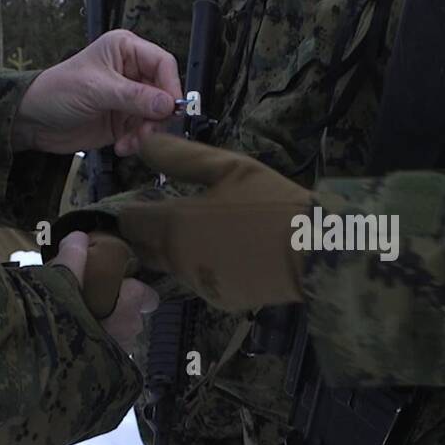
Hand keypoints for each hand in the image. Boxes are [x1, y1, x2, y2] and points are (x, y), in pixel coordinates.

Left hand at [14, 30, 182, 155]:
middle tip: (147, 132)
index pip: (163, 63)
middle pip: (164, 93)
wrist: (32, 120)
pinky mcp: (125, 120)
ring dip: (147, 133)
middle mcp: (132, 71)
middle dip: (158, 116)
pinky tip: (122, 147)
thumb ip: (134, 97)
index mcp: (126, 50)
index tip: (170, 109)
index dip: (171, 86)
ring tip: (131, 143)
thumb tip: (168, 105)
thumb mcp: (96, 90)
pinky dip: (138, 142)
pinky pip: (144, 132)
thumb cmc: (56, 91)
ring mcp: (130, 97)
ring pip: (157, 116)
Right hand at [48, 231, 158, 352]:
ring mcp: (119, 353)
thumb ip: (73, 257)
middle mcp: (131, 329)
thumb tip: (78, 237)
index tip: (119, 285)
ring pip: (120, 338)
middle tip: (93, 303)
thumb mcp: (59, 277)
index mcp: (128, 303)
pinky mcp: (105, 373)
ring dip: (107, 332)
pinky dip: (96, 351)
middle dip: (119, 311)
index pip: (146, 295)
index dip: (134, 290)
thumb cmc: (56, 313)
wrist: (42, 359)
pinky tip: (76, 347)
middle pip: (133, 317)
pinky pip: (106, 357)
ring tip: (81, 325)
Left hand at [114, 134, 310, 311]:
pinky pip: (198, 281)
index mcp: (174, 224)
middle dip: (148, 234)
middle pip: (144, 248)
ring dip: (175, 251)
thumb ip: (180, 157)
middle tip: (168, 216)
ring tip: (205, 232)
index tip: (143, 202)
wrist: (314, 250)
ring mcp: (197, 284)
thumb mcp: (228, 167)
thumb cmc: (270, 201)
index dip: (131, 211)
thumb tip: (143, 142)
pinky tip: (227, 253)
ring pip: (170, 266)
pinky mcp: (218, 301)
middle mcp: (177, 259)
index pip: (129, 222)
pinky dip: (203, 268)